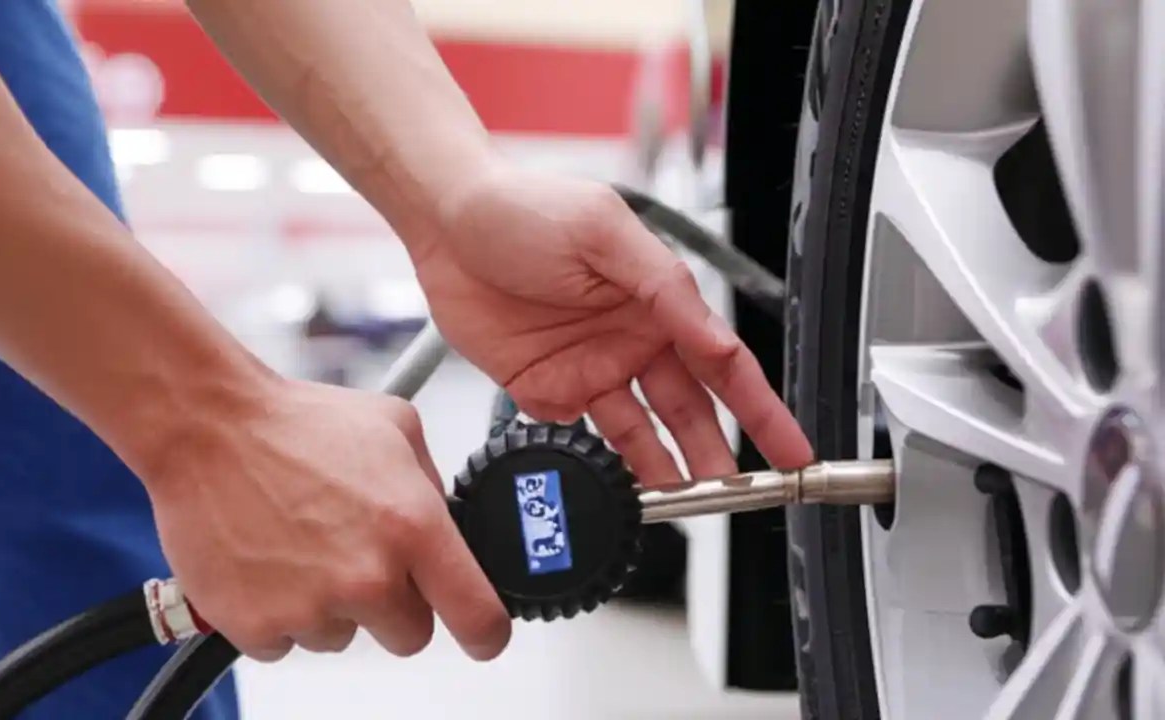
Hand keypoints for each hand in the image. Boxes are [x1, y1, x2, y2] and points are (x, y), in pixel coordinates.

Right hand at [143, 380, 509, 661]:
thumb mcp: (395, 427)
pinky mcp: (256, 625)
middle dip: (392, 603)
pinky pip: (286, 643)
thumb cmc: (293, 425)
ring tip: (301, 543)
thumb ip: (432, 483)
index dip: (486, 633)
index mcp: (412, 527)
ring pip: (343, 637)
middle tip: (356, 555)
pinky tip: (269, 560)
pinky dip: (278, 611)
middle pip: (409, 635)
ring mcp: (310, 606)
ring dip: (330, 604)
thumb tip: (448, 524)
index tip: (482, 635)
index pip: (478, 617)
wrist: (205, 427)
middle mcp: (367, 575)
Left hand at [409, 166, 813, 484]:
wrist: (445, 221)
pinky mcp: (545, 391)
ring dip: (668, 470)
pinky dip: (605, 467)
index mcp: (657, 300)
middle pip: (689, 410)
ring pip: (642, 434)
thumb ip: (664, 288)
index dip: (762, 409)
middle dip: (717, 455)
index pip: (724, 363)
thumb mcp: (605, 233)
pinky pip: (583, 439)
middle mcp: (631, 340)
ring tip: (690, 504)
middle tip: (738, 494)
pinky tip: (622, 488)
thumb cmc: (523, 208)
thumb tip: (716, 337)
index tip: (790, 448)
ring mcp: (590, 369)